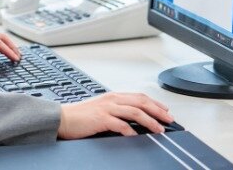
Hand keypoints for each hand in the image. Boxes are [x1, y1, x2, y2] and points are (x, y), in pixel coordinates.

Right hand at [57, 92, 172, 138]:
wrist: (63, 118)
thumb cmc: (81, 116)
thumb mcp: (102, 109)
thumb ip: (117, 110)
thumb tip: (135, 119)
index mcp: (114, 96)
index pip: (139, 96)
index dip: (155, 103)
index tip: (166, 111)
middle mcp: (112, 99)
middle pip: (141, 102)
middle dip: (158, 110)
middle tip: (169, 119)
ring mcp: (107, 108)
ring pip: (134, 112)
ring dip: (149, 121)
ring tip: (158, 129)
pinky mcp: (101, 119)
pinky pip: (120, 124)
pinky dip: (130, 130)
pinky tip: (136, 136)